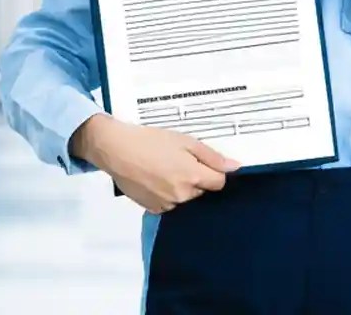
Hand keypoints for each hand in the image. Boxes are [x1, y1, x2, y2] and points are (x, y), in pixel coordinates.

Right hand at [70, 114, 240, 213]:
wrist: (115, 149)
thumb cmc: (148, 141)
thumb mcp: (183, 140)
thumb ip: (211, 156)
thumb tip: (235, 167)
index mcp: (193, 176)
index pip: (220, 183)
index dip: (214, 172)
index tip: (204, 163)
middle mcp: (183, 195)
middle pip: (202, 191)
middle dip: (196, 179)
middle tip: (178, 162)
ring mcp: (167, 204)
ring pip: (185, 199)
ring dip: (181, 188)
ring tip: (163, 169)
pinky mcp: (154, 209)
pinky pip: (170, 205)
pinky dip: (167, 194)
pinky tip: (155, 179)